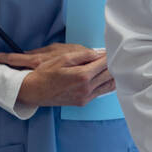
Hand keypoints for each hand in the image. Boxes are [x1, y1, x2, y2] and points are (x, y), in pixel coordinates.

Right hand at [0, 43, 115, 107]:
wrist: (34, 91)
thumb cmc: (45, 73)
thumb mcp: (63, 58)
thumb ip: (84, 55)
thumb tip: (99, 53)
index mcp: (83, 75)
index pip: (105, 63)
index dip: (110, 56)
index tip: (113, 50)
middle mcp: (87, 88)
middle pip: (109, 75)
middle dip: (114, 64)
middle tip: (117, 57)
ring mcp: (86, 97)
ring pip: (108, 85)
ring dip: (113, 75)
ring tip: (114, 66)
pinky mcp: (83, 102)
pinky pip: (101, 92)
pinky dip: (106, 84)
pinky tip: (105, 77)